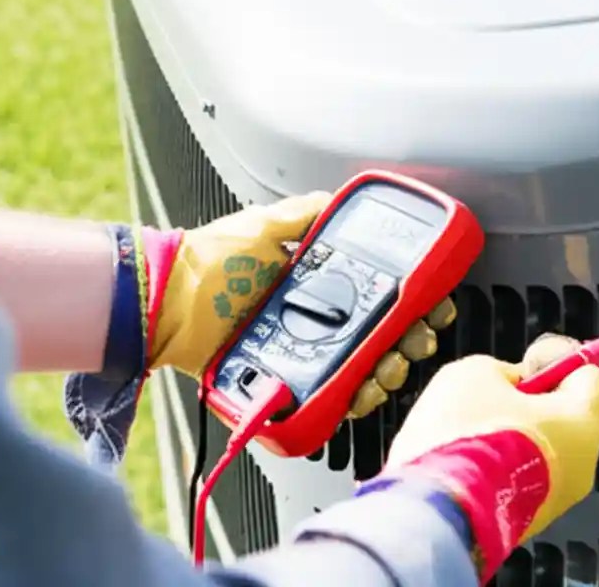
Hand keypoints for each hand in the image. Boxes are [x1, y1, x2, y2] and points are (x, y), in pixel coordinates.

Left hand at [139, 193, 454, 417]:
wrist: (166, 304)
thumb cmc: (206, 264)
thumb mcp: (262, 225)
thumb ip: (302, 212)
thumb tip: (335, 198)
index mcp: (319, 284)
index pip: (382, 294)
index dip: (413, 301)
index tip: (432, 303)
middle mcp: (318, 320)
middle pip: (383, 338)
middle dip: (410, 342)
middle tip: (415, 340)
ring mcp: (306, 353)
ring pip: (365, 371)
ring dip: (388, 374)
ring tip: (388, 369)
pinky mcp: (289, 383)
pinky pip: (331, 399)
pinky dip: (352, 401)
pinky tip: (360, 394)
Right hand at [378, 334, 598, 580]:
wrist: (440, 510)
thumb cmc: (466, 438)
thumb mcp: (476, 373)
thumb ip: (506, 370)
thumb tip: (511, 383)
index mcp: (582, 420)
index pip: (590, 377)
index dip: (559, 361)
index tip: (530, 362)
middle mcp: (583, 464)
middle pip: (567, 416)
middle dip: (534, 402)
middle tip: (496, 397)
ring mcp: (559, 498)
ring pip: (545, 451)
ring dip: (517, 436)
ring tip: (475, 433)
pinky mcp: (531, 522)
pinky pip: (525, 480)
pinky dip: (505, 468)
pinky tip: (472, 463)